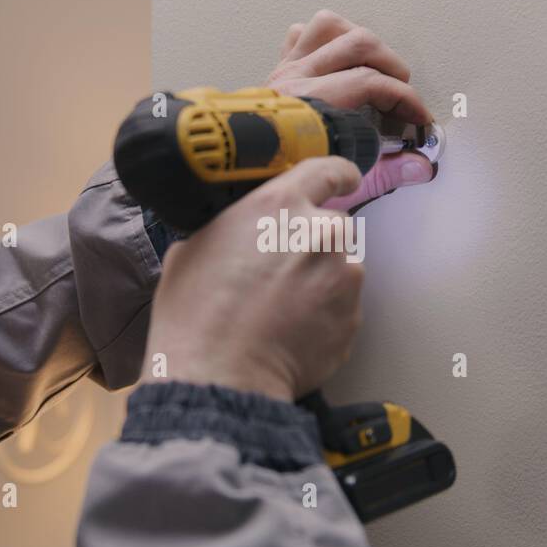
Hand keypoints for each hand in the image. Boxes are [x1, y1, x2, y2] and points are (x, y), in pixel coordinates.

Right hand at [142, 156, 365, 401]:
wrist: (220, 377)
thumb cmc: (195, 316)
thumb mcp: (193, 249)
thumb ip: (232, 228)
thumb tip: (239, 234)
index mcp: (278, 207)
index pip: (326, 170)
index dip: (337, 174)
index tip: (345, 179)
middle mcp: (320, 233)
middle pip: (331, 227)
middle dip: (312, 246)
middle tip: (278, 275)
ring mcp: (343, 277)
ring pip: (339, 269)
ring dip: (319, 282)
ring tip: (281, 311)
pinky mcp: (353, 318)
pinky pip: (342, 308)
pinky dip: (324, 316)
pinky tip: (291, 333)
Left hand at [266, 10, 435, 211]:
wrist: (232, 183)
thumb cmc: (273, 183)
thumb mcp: (334, 187)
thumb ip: (383, 173)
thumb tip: (418, 165)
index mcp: (310, 107)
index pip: (372, 84)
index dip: (406, 100)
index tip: (418, 117)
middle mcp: (295, 80)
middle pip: (359, 45)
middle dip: (392, 66)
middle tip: (402, 92)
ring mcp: (284, 71)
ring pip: (329, 25)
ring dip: (359, 39)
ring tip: (376, 64)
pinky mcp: (277, 70)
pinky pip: (301, 34)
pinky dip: (325, 38)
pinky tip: (339, 58)